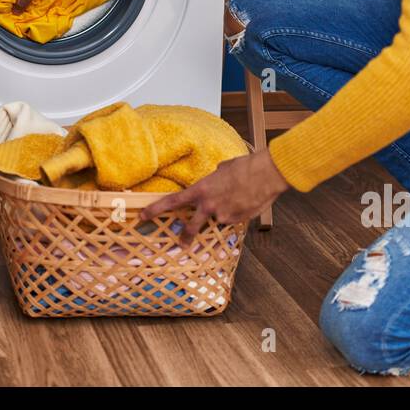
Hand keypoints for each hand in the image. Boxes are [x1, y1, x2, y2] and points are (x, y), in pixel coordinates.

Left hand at [139, 148, 289, 248]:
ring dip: (224, 213)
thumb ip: (215, 178)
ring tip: (235, 200)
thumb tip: (216, 177)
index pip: (172, 202)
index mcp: (201, 189)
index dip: (155, 210)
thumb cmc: (245, 166)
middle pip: (191, 226)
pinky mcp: (237, 221)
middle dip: (185, 236)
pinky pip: (233, 219)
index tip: (143, 216)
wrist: (266, 174)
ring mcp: (223, 215)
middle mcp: (209, 205)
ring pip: (217, 220)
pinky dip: (237, 213)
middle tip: (181, 242)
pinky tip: (246, 201)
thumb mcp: (223, 169)